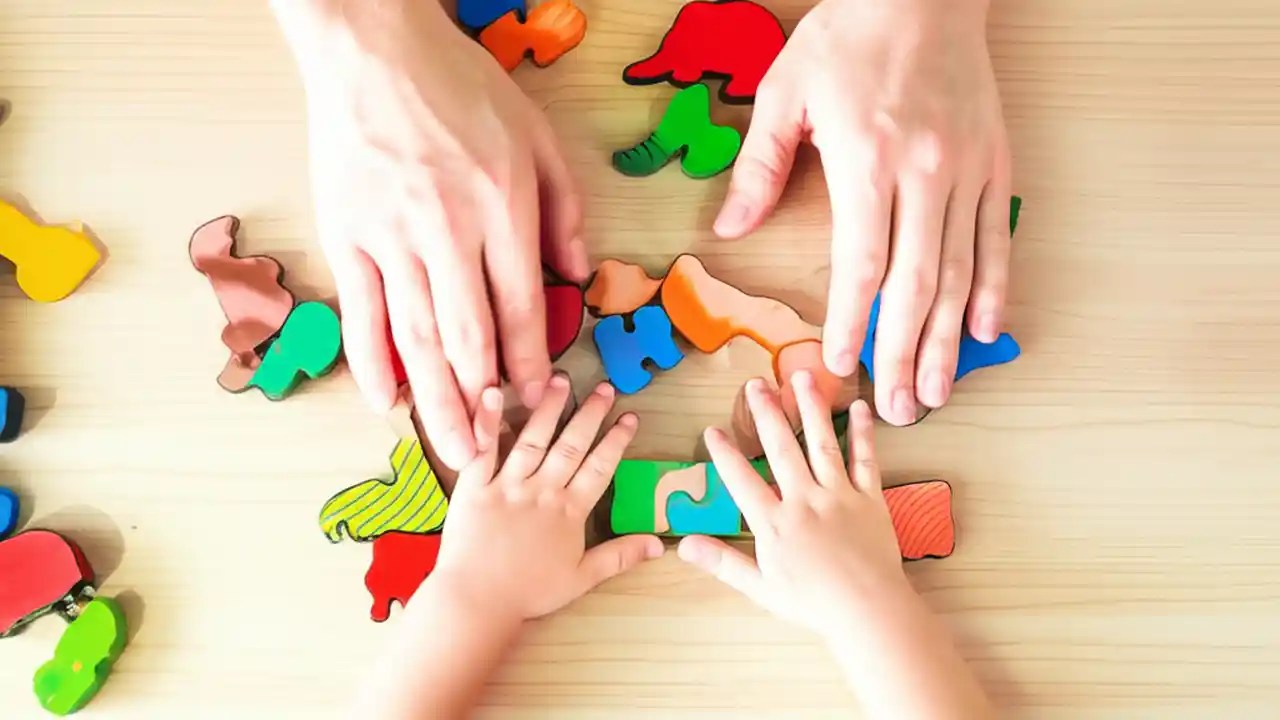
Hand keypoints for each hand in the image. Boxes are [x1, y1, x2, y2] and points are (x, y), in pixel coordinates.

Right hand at [272, 0, 588, 468]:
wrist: (373, 49)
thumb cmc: (461, 89)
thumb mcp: (538, 137)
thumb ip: (564, 208)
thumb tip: (578, 274)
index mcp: (501, 208)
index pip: (520, 309)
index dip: (530, 366)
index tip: (535, 404)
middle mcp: (446, 231)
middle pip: (467, 340)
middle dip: (483, 407)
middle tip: (492, 457)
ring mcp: (390, 237)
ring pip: (414, 338)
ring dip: (433, 402)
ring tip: (448, 450)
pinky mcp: (346, 235)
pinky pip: (361, 313)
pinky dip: (370, 363)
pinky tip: (383, 403)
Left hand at [431, 376, 663, 621]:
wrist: (477, 601)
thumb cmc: (528, 594)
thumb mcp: (582, 579)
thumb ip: (620, 556)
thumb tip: (659, 544)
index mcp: (569, 512)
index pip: (600, 468)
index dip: (616, 441)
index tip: (630, 417)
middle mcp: (542, 491)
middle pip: (572, 445)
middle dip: (591, 414)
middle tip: (606, 388)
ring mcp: (508, 486)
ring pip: (534, 438)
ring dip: (550, 408)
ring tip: (562, 379)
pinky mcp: (474, 487)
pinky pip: (483, 450)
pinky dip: (488, 421)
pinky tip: (493, 393)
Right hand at [678, 374, 909, 634]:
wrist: (869, 611)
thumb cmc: (813, 605)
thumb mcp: (760, 588)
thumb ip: (722, 562)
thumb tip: (683, 545)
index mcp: (775, 523)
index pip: (742, 481)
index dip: (725, 454)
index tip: (712, 429)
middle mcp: (804, 500)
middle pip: (781, 448)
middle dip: (766, 413)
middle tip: (755, 384)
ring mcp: (839, 495)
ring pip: (822, 443)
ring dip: (811, 407)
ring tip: (802, 376)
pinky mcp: (870, 498)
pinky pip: (865, 459)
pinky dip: (862, 432)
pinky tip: (858, 407)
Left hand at [714, 0, 1010, 425]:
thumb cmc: (847, 36)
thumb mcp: (783, 91)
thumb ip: (758, 166)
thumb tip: (729, 230)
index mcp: (868, 158)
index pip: (863, 260)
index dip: (852, 320)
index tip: (840, 366)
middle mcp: (925, 172)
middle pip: (918, 282)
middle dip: (904, 352)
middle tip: (899, 408)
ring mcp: (966, 170)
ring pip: (961, 270)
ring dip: (948, 339)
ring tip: (937, 391)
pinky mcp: (993, 162)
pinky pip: (997, 237)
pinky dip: (995, 287)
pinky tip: (986, 332)